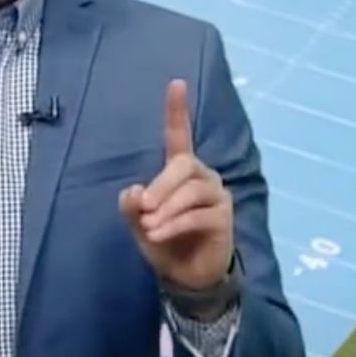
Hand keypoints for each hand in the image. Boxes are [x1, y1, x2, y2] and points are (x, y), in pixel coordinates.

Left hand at [118, 79, 233, 290]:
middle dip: (161, 184)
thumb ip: (131, 206)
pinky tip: (157, 235)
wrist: (184, 274)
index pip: (178, 135)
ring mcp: (216, 196)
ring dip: (166, 209)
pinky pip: (199, 215)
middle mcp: (202, 176)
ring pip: (192, 191)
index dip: (176, 110)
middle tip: (143, 206)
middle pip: (184, 164)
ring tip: (149, 227)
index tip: (176, 83)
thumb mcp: (137, 222)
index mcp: (179, 171)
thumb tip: (134, 192)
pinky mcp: (224, 217)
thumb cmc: (161, 239)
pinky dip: (174, 224)